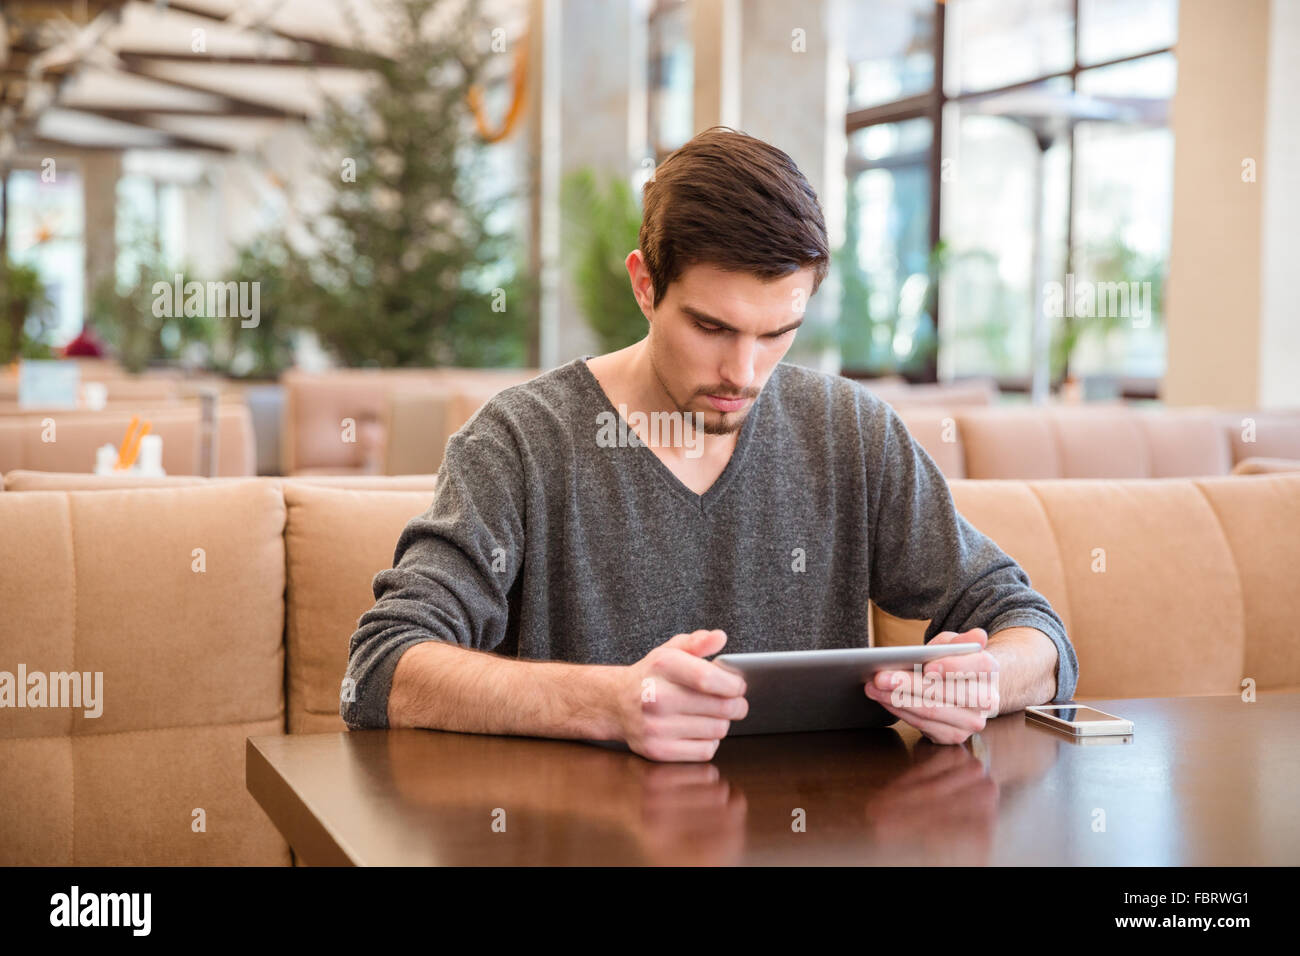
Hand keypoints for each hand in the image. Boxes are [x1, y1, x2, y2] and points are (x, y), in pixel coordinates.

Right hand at [614, 629, 748, 761]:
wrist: (615, 703)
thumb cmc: (651, 676)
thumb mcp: (670, 651)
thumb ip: (697, 642)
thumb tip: (719, 637)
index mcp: (662, 666)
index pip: (708, 678)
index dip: (733, 684)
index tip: (739, 686)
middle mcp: (656, 697)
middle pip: (720, 707)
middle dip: (736, 705)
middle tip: (735, 702)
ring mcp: (655, 726)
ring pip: (717, 730)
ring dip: (723, 723)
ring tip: (714, 714)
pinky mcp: (658, 751)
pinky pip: (705, 750)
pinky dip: (710, 741)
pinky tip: (700, 731)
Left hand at [864, 628, 999, 745]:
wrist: (966, 690)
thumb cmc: (954, 662)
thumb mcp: (954, 645)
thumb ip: (960, 641)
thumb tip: (978, 636)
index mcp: (991, 671)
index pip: (979, 666)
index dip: (953, 667)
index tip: (928, 667)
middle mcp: (987, 700)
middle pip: (946, 692)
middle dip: (909, 684)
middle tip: (881, 677)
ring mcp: (972, 722)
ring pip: (931, 711)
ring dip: (897, 699)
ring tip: (873, 687)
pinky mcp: (954, 736)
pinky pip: (924, 725)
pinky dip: (900, 712)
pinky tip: (884, 700)